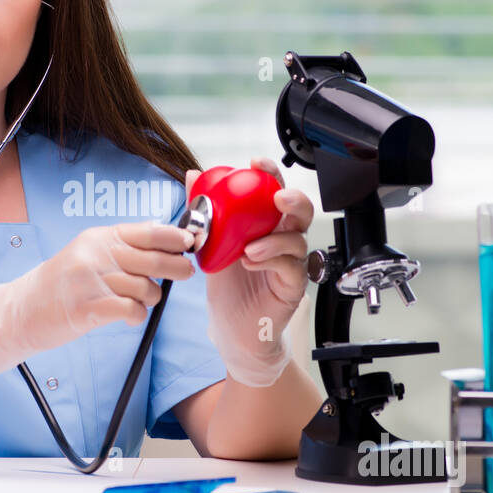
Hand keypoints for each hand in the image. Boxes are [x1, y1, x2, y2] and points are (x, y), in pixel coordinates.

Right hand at [0, 221, 195, 373]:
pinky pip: (131, 310)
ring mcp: (90, 281)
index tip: (191, 242)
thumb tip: (170, 241)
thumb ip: (124, 247)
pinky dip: (137, 315)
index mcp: (99, 237)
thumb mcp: (90, 253)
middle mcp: (95, 254)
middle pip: (153, 259)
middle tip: (185, 272)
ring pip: (145, 289)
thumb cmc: (63, 284)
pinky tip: (129, 315)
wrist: (22, 310)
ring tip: (139, 301)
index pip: (148, 231)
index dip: (175, 237)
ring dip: (150, 298)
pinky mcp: (87, 308)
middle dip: (176, 267)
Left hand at [187, 157, 313, 386]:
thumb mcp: (210, 244)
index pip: (275, 191)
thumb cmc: (227, 287)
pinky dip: (272, 261)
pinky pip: (292, 267)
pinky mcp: (293, 286)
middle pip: (301, 210)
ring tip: (249, 248)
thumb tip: (191, 176)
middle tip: (276, 197)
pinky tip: (251, 262)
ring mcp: (291, 262)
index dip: (271, 173)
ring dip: (274, 239)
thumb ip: (204, 210)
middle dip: (292, 198)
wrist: (231, 329)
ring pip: (298, 239)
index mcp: (266, 224)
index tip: (256, 163)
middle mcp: (283, 239)